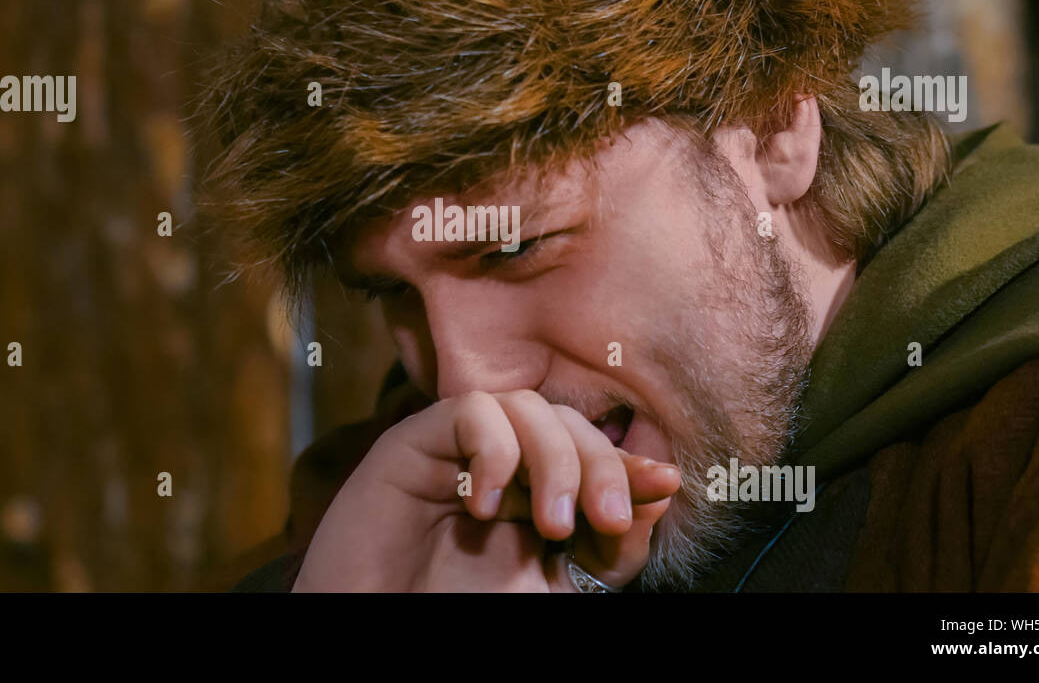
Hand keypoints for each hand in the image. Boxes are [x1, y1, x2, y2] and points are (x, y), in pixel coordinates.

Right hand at [291, 390, 680, 591]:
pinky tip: (487, 505)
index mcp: (535, 493)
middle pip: (568, 423)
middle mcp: (501, 463)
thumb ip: (606, 551)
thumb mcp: (553, 588)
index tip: (664, 483)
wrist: (374, 631)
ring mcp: (458, 449)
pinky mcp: (414, 443)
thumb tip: (658, 490)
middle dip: (601, 464)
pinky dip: (494, 451)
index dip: (630, 463)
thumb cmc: (458, 615)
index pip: (594, 454)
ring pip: (526, 407)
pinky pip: (471, 411)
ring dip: (554, 459)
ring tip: (551, 523)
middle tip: (605, 519)